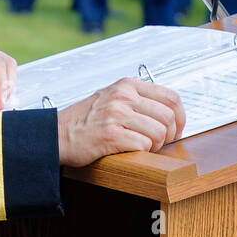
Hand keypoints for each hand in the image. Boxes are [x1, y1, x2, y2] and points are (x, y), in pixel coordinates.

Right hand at [56, 77, 186, 166]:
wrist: (56, 134)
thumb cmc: (85, 119)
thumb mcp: (112, 97)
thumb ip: (138, 98)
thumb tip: (170, 111)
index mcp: (127, 85)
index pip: (171, 96)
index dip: (180, 116)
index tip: (177, 128)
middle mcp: (123, 96)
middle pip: (168, 116)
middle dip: (170, 134)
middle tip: (161, 143)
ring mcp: (116, 115)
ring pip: (159, 132)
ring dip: (156, 145)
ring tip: (145, 147)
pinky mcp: (111, 135)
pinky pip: (143, 145)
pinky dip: (143, 151)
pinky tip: (132, 150)